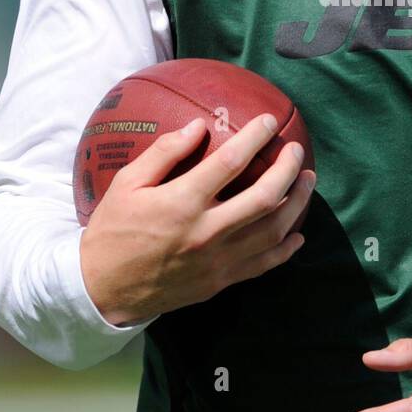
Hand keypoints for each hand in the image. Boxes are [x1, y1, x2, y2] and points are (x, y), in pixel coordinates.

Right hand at [80, 114, 315, 325]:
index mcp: (181, 203)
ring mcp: (218, 261)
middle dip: (288, 169)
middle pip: (264, 197)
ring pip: (273, 231)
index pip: (230, 162)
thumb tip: (198, 126)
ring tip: (307, 182)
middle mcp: (206, 232)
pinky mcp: (221, 282)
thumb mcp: (127, 184)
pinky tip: (297, 233)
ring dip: (297, 204)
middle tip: (296, 151)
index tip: (269, 121)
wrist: (103, 290)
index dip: (254, 138)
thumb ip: (163, 153)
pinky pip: (264, 264)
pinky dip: (285, 248)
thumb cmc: (113, 230)